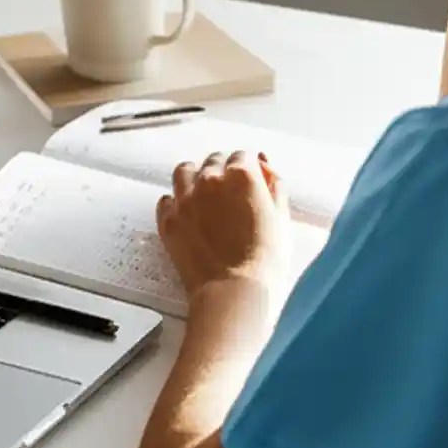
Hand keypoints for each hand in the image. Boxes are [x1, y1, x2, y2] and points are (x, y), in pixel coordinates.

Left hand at [157, 150, 290, 299]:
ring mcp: (185, 199)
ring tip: (202, 193)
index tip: (248, 179)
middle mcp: (210, 180)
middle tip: (228, 192)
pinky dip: (175, 202)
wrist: (235, 291)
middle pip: (213, 161)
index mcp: (242, 175)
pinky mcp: (168, 221)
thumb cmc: (265, 260)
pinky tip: (186, 214)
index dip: (248, 168)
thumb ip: (274, 184)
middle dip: (222, 170)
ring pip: (184, 171)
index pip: (243, 156)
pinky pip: (166, 199)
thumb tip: (264, 164)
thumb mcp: (282, 217)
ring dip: (194, 176)